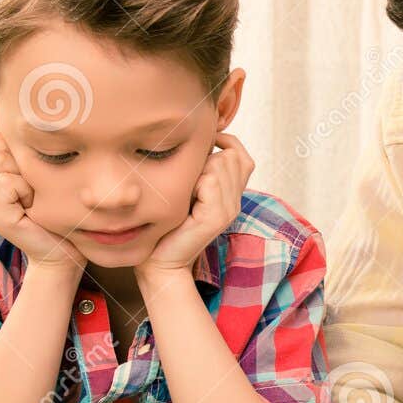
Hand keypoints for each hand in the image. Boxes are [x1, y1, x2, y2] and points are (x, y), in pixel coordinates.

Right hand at [0, 132, 82, 270]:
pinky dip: (26, 190)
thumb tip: (13, 125)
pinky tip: (33, 206)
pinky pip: (6, 182)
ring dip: (27, 177)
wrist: (64, 251)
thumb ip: (24, 155)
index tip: (36, 176)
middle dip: (24, 163)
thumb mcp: (41, 177)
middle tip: (37, 190)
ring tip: (35, 198)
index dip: (21, 151)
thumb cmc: (57, 213)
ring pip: (0, 162)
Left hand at [139, 133, 253, 276]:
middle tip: (186, 181)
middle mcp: (235, 202)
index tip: (202, 147)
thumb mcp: (187, 192)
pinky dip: (193, 182)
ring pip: (221, 164)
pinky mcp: (216, 217)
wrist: (160, 261)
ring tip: (185, 190)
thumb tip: (199, 141)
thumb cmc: (167, 225)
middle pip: (231, 156)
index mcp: (232, 196)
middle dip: (207, 158)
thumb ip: (200, 171)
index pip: (242, 156)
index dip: (225, 143)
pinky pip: (209, 181)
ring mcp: (229, 210)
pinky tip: (183, 197)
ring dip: (199, 169)